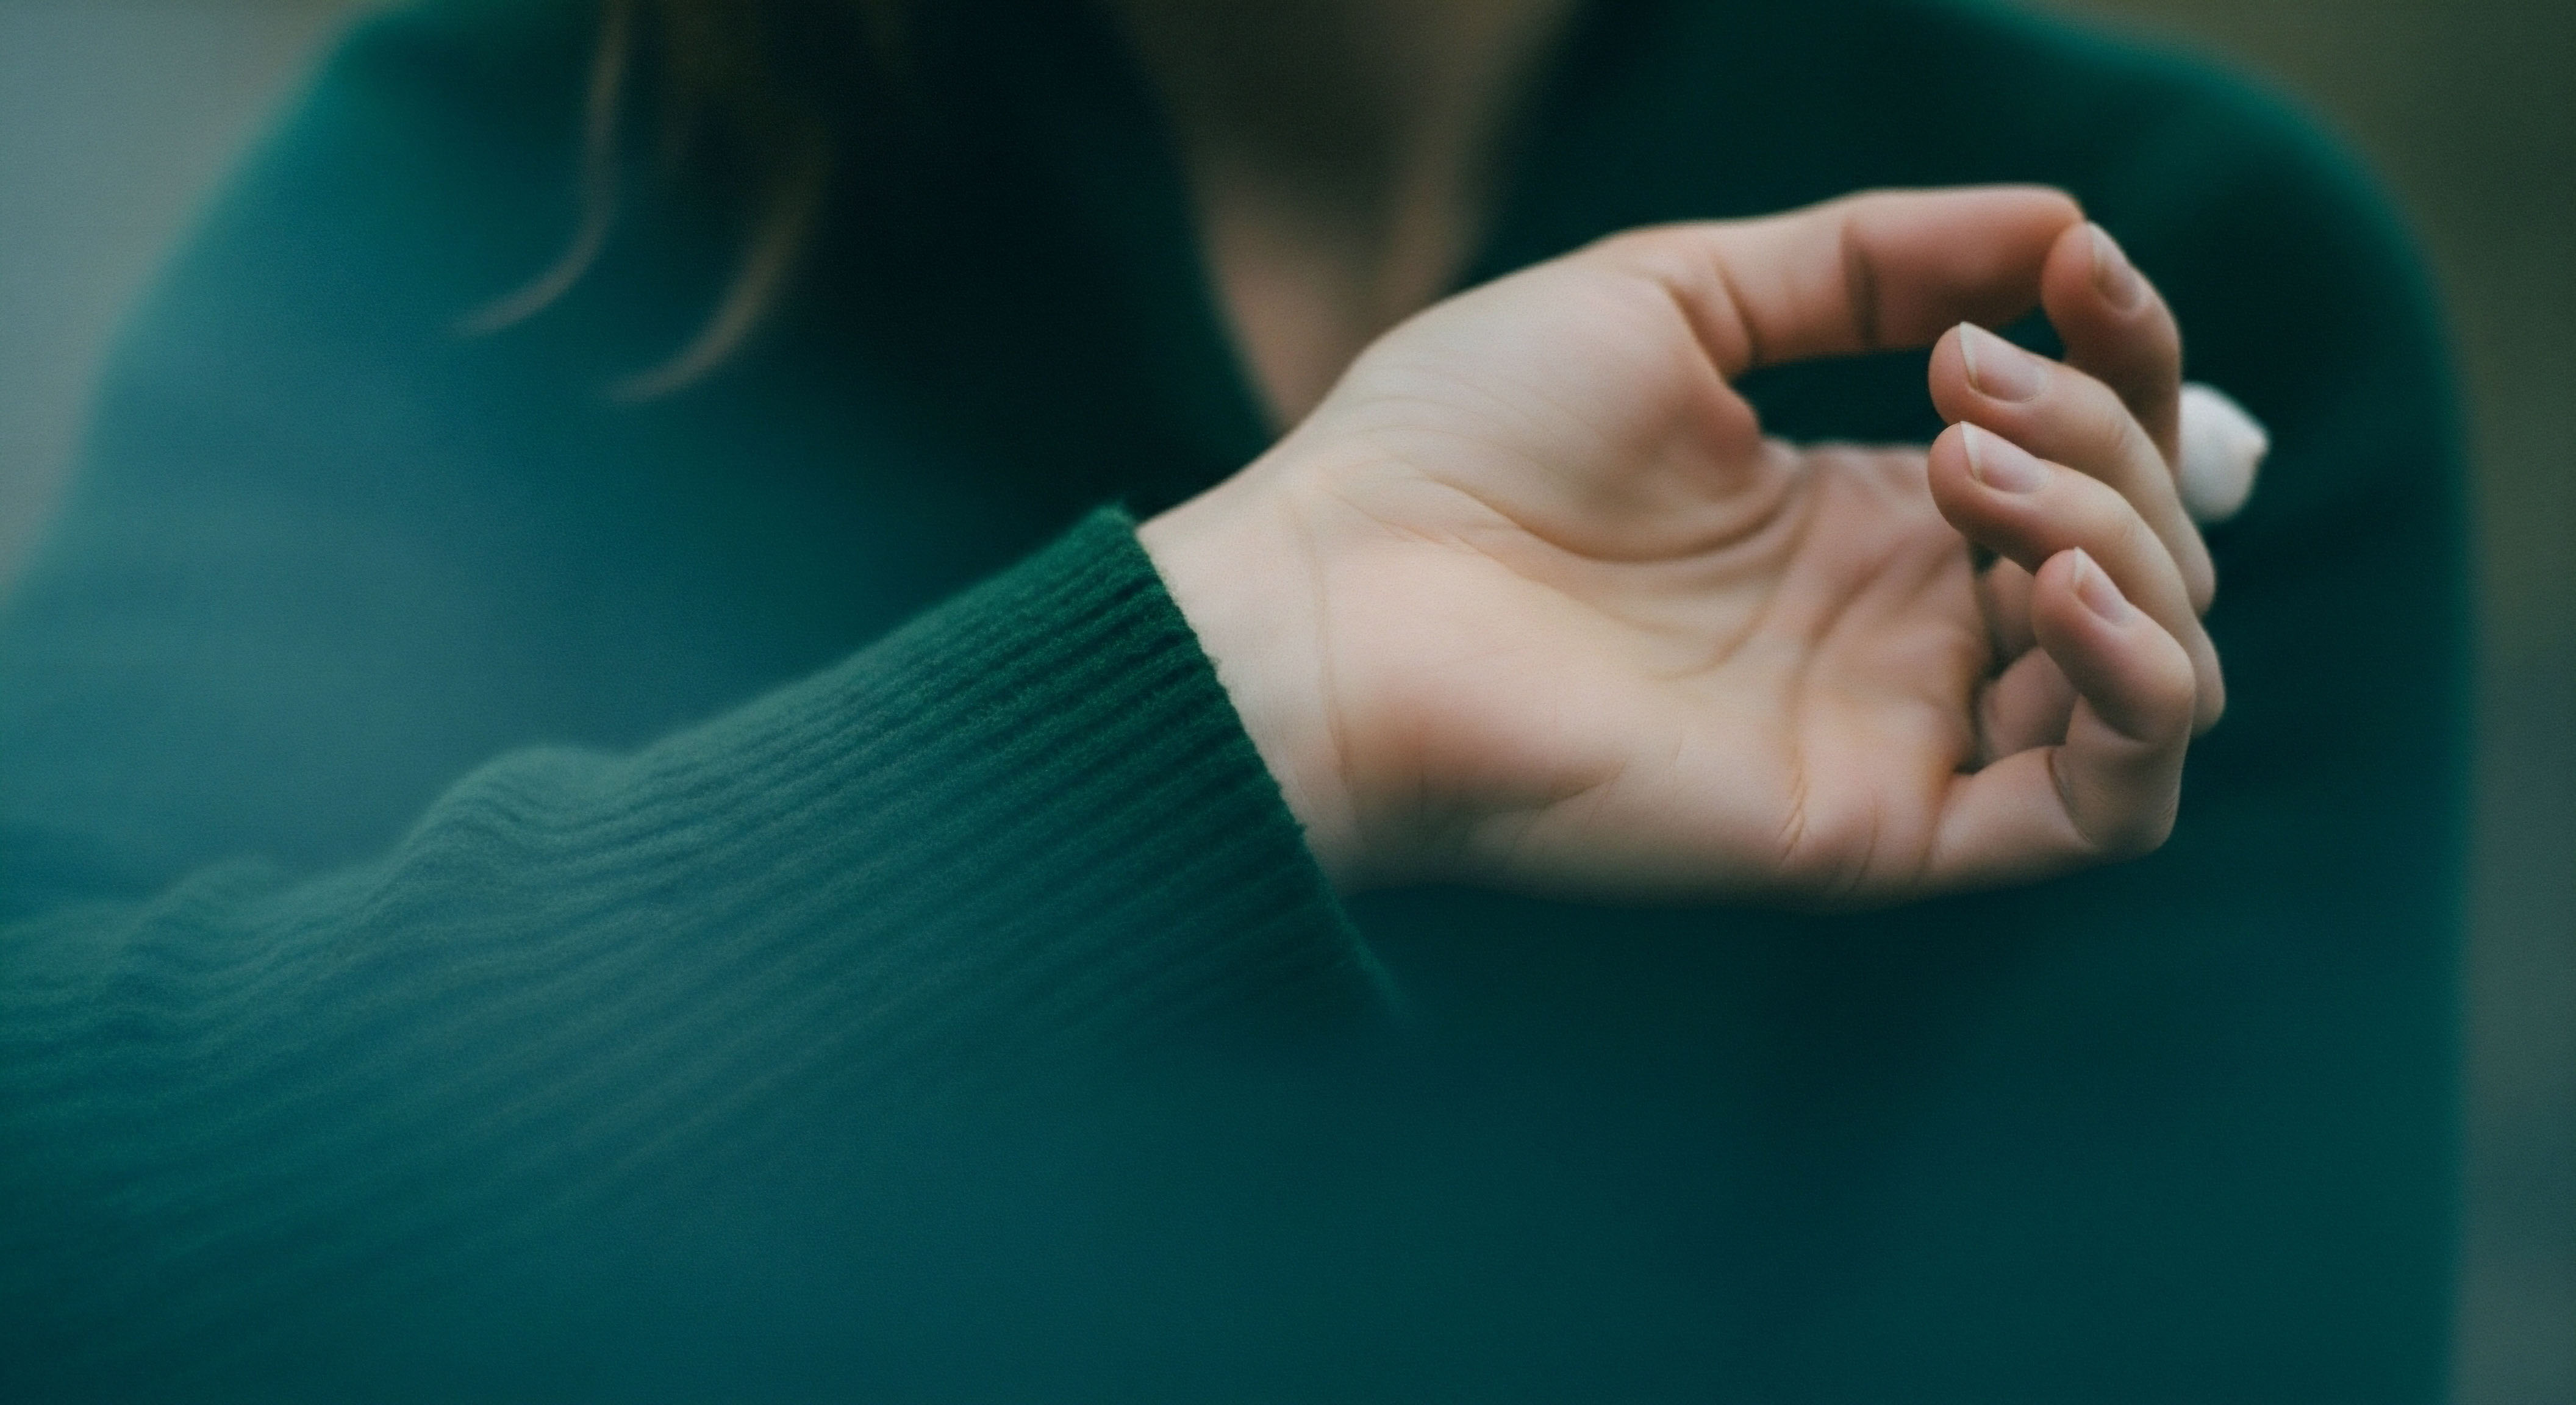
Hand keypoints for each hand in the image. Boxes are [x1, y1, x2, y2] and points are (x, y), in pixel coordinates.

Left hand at [1141, 189, 2216, 903]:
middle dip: (2098, 434)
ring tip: (1963, 468)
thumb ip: (1863, 260)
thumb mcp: (1674, 297)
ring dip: (2124, 540)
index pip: (2088, 451)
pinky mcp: (1880, 831)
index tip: (2085, 266)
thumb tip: (2059, 220)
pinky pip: (2105, 812)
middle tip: (1953, 388)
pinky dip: (2143, 695)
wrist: (1334, 603)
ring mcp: (1900, 736)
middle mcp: (1901, 634)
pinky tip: (2062, 589)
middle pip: (2139, 546)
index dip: (2125, 354)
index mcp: (1857, 520)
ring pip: (2156, 672)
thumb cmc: (1454, 449)